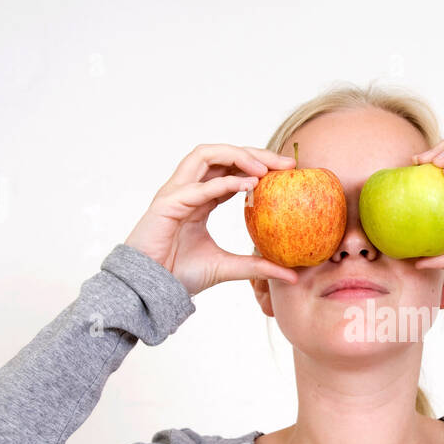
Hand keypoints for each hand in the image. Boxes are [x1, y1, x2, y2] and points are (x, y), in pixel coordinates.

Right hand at [124, 144, 299, 295]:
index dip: (257, 164)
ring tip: (264, 168)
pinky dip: (224, 182)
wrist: (151, 290)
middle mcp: (187, 189)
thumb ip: (257, 267)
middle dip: (254, 153)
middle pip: (220, 154)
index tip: (288, 172)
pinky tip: (248, 185)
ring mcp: (175, 193)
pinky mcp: (166, 205)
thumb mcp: (228, 268)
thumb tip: (292, 277)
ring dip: (237, 156)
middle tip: (285, 164)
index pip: (229, 169)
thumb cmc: (180, 276)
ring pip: (205, 155)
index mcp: (199, 199)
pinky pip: (197, 187)